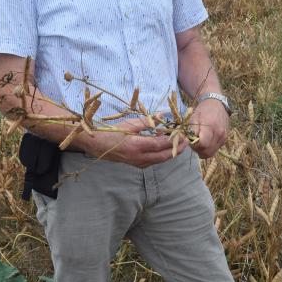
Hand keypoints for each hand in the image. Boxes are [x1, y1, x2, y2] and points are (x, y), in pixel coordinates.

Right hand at [73, 116, 187, 166]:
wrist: (96, 145)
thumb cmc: (112, 132)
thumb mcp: (130, 124)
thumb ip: (147, 121)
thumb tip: (162, 116)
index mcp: (137, 146)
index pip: (161, 144)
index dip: (173, 140)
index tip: (182, 134)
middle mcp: (139, 158)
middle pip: (163, 156)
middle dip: (176, 149)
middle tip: (185, 141)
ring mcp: (138, 163)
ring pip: (160, 160)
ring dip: (171, 153)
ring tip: (179, 144)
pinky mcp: (137, 164)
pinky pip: (153, 161)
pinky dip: (162, 155)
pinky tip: (165, 148)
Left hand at [189, 99, 229, 157]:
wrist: (216, 104)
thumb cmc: (203, 110)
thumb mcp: (194, 117)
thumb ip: (192, 130)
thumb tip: (189, 142)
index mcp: (211, 127)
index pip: (203, 145)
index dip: (195, 146)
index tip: (191, 141)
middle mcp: (219, 134)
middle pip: (208, 152)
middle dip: (198, 150)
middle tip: (193, 143)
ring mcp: (224, 137)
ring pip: (212, 153)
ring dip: (204, 150)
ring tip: (199, 142)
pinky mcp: (225, 139)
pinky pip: (215, 149)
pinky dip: (209, 148)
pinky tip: (205, 140)